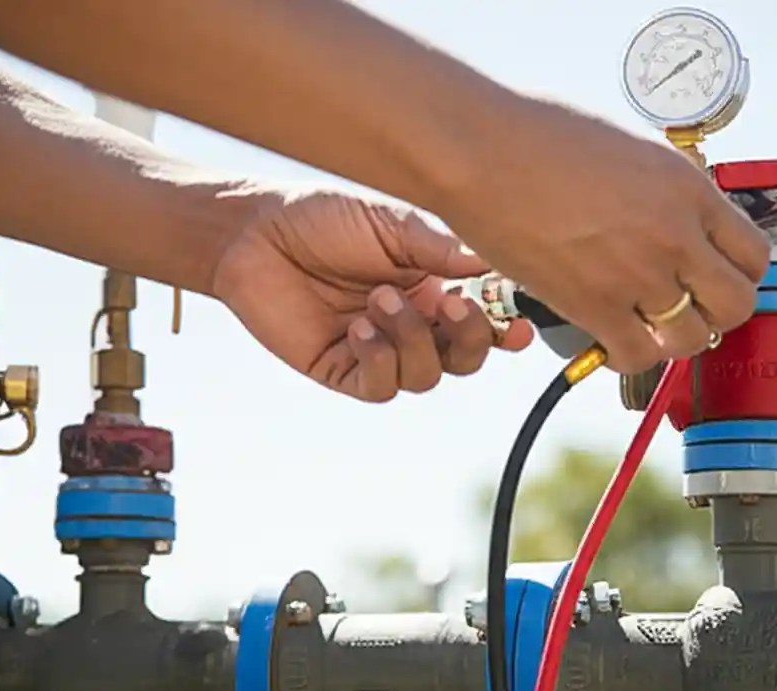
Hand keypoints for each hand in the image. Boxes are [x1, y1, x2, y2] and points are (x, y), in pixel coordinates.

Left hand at [212, 190, 533, 401]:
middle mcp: (413, 322)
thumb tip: (489, 263)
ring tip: (377, 299)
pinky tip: (358, 328)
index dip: (508, 330)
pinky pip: (380, 386)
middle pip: (465, 358)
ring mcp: (379, 349)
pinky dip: (379, 359)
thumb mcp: (391, 221)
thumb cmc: (323, 218)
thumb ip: (440, 247)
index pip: (485, 320)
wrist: (256, 233)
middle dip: (468, 338)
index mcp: (434, 285)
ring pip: (425, 375)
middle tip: (449, 304)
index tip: (520, 326)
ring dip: (412, 340)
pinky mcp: (343, 369)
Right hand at [431, 99, 770, 374]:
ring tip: (653, 325)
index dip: (743, 272)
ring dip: (676, 338)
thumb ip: (666, 188)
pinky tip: (615, 338)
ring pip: (691, 339)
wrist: (482, 152)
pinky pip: (636, 356)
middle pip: (736, 304)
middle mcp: (672, 235)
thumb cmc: (539, 135)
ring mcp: (635, 275)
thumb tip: (680, 214)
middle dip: (720, 311)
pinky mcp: (592, 306)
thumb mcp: (632, 146)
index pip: (754, 253)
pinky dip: (630, 356)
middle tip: (696, 306)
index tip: (724, 277)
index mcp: (687, 189)